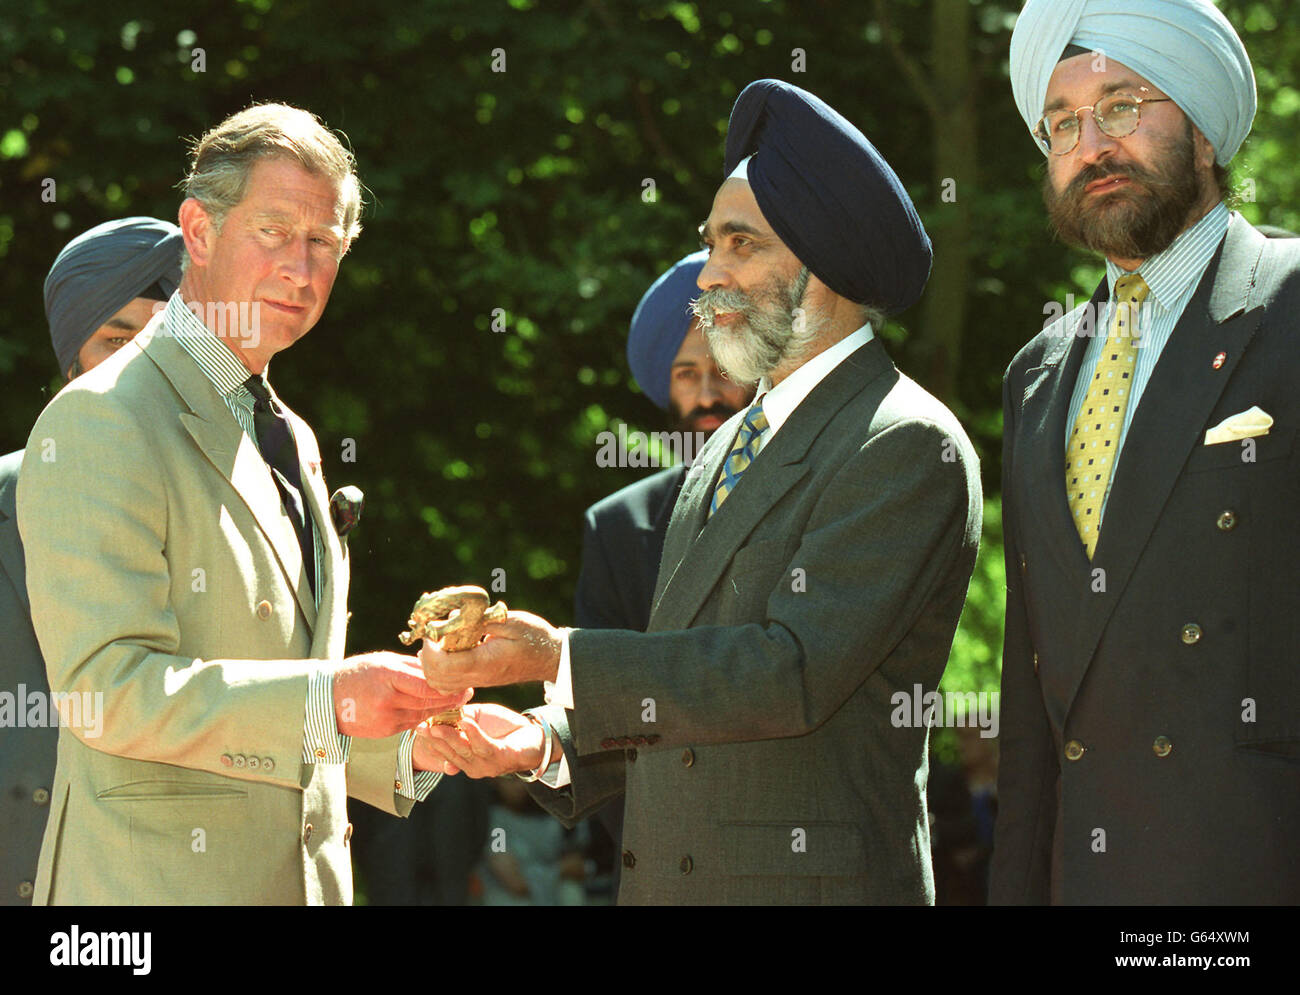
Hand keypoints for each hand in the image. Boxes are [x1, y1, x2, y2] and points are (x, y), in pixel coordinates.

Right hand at [332, 651, 471, 737]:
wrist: (328, 699)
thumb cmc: (358, 673)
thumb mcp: (384, 661)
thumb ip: (412, 665)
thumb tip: (440, 666)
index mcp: (387, 677)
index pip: (425, 686)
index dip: (448, 688)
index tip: (464, 684)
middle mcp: (387, 701)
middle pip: (427, 703)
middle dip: (450, 699)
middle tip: (467, 693)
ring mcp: (385, 719)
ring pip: (423, 715)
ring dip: (440, 709)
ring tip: (455, 700)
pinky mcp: (385, 732)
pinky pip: (412, 723)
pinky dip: (425, 717)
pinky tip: (435, 710)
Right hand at [412, 703, 548, 778]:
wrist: (531, 736)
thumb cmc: (501, 728)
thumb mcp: (475, 720)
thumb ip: (458, 718)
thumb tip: (438, 712)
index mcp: (464, 758)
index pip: (442, 749)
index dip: (429, 738)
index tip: (416, 726)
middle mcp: (472, 765)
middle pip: (450, 751)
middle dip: (435, 739)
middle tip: (422, 726)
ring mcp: (486, 765)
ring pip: (464, 751)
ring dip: (450, 738)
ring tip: (438, 725)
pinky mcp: (501, 758)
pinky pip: (485, 746)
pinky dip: (475, 734)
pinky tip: (466, 722)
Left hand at [419, 610, 563, 692]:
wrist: (551, 658)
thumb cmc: (535, 637)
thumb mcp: (510, 622)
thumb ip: (479, 622)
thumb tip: (451, 618)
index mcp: (485, 662)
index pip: (444, 665)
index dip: (431, 649)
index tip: (433, 630)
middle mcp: (479, 676)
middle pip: (436, 678)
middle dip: (426, 656)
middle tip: (431, 634)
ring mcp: (478, 681)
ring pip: (440, 684)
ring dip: (431, 663)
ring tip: (437, 642)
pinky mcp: (479, 680)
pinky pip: (450, 683)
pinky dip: (440, 670)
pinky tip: (447, 651)